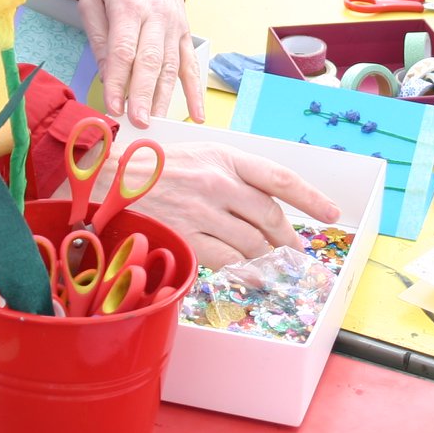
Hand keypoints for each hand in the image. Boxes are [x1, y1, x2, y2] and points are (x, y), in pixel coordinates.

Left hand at [80, 0, 203, 126]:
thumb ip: (100, 39)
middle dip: (144, 96)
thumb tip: (109, 77)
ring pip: (171, 66)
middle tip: (138, 124)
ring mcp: (174, 23)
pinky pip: (191, 63)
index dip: (119, 83)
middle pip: (150, 61)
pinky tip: (197, 114)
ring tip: (156, 124)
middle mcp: (155, 15)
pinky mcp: (184, 30)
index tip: (113, 109)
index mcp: (128, 5)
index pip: (124, 51)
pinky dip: (195, 91)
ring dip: (164, 98)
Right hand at [90, 142, 342, 269]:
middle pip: (269, 216)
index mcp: (224, 157)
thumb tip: (260, 204)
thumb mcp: (195, 155)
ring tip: (271, 265)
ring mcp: (202, 211)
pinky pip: (228, 261)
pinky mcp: (186, 236)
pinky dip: (245, 271)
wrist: (102, 182)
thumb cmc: (150, 168)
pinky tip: (252, 277)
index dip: (311, 197)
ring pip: (252, 242)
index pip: (279, 177)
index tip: (331, 213)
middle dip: (286, 236)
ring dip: (266, 257)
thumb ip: (229, 174)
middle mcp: (217, 182)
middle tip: (294, 249)